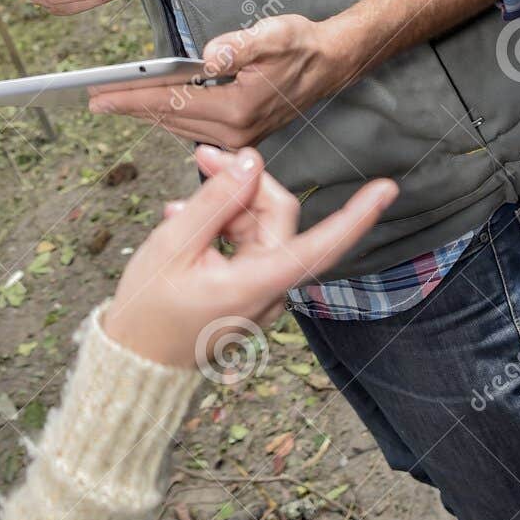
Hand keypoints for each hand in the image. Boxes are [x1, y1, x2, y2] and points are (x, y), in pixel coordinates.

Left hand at [88, 15, 340, 142]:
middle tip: (93, 101)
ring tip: (113, 104)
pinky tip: (150, 111)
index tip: (101, 96)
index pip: (171, 102)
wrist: (330, 63)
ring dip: (145, 115)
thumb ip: (239, 45)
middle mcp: (235, 131)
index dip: (132, 97)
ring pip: (177, 127)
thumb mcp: (273, 35)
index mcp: (238, 108)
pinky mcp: (239, 136)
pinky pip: (192, 129)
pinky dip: (167, 119)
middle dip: (129, 108)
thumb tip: (209, 54)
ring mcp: (237, 137)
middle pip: (168, 118)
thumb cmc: (300, 45)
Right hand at [102, 146, 396, 367]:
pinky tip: (183, 221)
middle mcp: (268, 291)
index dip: (355, 216)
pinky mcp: (243, 293)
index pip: (320, 246)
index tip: (387, 190)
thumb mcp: (172, 245)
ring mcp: (257, 294)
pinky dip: (218, 229)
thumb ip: (215, 200)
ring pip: (257, 229)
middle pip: (276, 218)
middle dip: (244, 182)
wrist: (132, 363)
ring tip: (177, 206)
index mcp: (257, 284)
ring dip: (223, 207)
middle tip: (201, 156)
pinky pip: (242, 247)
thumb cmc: (148, 311)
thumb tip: (251, 165)